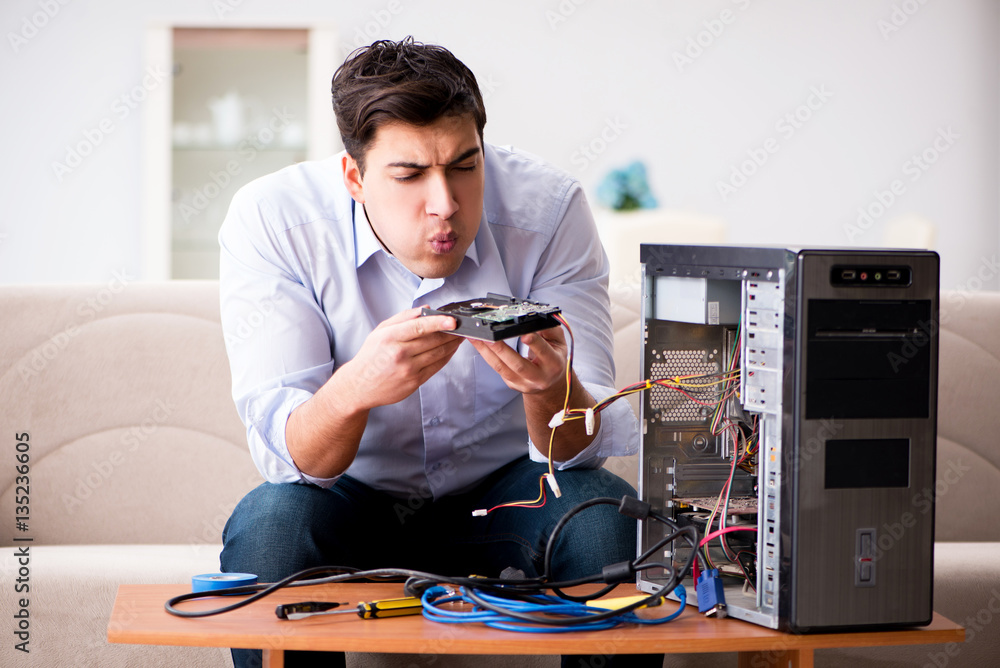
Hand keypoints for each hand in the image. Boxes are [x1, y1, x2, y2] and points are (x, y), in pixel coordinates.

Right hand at [338, 306, 463, 411]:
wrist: (360, 386)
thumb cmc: (370, 356)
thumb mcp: (380, 331)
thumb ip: (403, 317)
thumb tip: (426, 309)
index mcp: (390, 338)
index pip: (419, 327)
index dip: (439, 322)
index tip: (453, 320)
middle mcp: (399, 354)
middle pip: (433, 340)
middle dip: (451, 332)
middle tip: (463, 325)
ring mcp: (408, 370)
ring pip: (438, 354)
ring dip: (452, 344)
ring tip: (460, 336)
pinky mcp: (414, 382)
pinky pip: (436, 367)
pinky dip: (446, 357)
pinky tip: (451, 349)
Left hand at [469, 325, 567, 396]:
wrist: (550, 383)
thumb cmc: (553, 358)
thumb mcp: (558, 342)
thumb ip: (550, 329)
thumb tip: (535, 319)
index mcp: (554, 364)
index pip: (544, 352)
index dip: (534, 343)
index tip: (524, 334)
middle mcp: (539, 377)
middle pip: (518, 364)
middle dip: (502, 349)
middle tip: (490, 337)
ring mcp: (524, 383)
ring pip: (502, 368)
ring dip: (487, 352)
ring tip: (476, 337)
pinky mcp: (512, 384)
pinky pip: (497, 369)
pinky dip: (486, 356)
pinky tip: (478, 344)